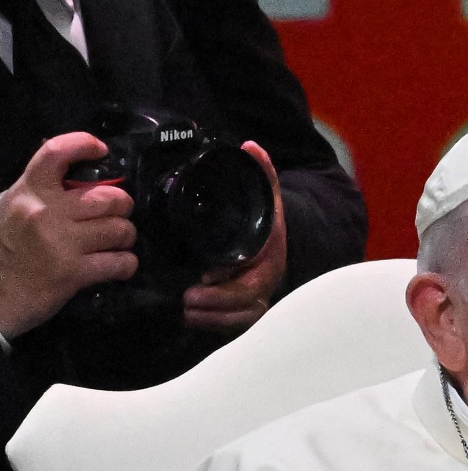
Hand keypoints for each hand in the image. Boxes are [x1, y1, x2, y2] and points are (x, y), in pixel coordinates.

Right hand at [0, 133, 137, 338]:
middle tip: (115, 215)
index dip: (83, 144)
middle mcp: (45, 212)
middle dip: (122, 206)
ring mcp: (60, 243)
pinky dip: (126, 264)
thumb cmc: (3, 249)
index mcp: (28, 191)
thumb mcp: (9, 208)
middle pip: (109, 197)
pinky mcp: (73, 273)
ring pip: (120, 229)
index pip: (55, 153)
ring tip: (116, 241)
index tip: (102, 150)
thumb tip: (75, 176)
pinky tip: (117, 265)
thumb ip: (38, 191)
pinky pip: (121, 262)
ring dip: (126, 236)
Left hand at [183, 141, 285, 330]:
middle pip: (245, 304)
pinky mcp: (248, 308)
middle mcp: (267, 280)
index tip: (203, 278)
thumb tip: (250, 146)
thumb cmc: (266, 220)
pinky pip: (235, 324)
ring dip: (212, 318)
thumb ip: (262, 172)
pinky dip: (214, 324)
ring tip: (186, 311)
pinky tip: (192, 318)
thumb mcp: (267, 195)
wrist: (278, 240)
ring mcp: (259, 297)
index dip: (227, 285)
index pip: (252, 279)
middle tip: (186, 300)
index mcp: (270, 257)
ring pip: (240, 318)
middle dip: (216, 306)